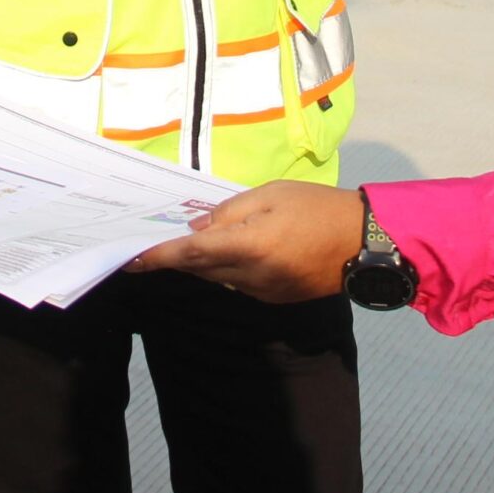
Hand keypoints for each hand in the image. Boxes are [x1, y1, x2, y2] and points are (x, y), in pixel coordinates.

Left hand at [128, 181, 366, 302]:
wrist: (362, 243)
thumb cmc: (317, 208)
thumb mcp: (270, 194)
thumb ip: (229, 211)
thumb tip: (197, 226)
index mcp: (249, 246)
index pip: (191, 254)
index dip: (158, 257)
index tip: (130, 258)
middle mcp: (251, 276)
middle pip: (200, 269)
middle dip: (174, 259)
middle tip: (147, 245)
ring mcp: (262, 292)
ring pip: (217, 278)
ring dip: (200, 263)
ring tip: (183, 244)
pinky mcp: (273, 298)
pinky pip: (237, 284)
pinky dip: (224, 269)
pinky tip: (225, 252)